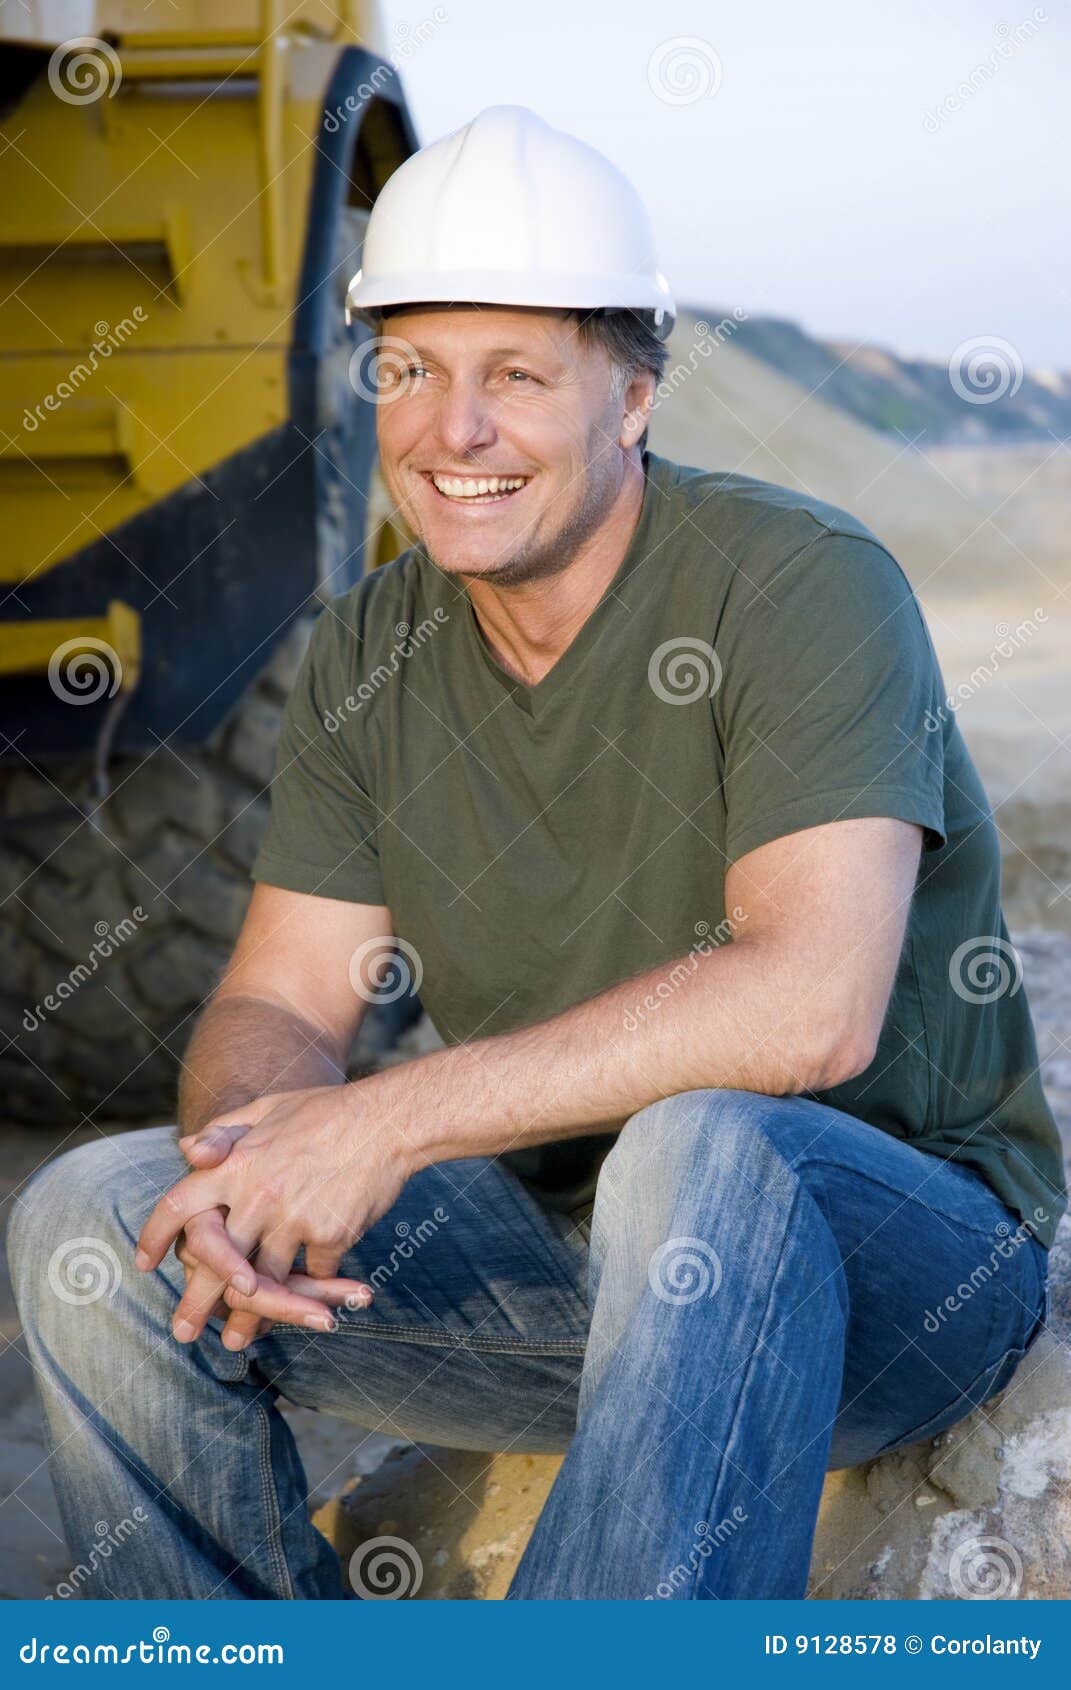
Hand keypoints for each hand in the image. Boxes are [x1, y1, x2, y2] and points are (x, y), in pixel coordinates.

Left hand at [137, 1083, 410, 1347]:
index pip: (178, 1205)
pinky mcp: (329, 1235)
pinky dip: (309, 1289)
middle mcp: (257, 1195)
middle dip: (196, 1302)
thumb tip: (184, 1150)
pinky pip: (312, 1274)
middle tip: (184, 1332)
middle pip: (214, 1261)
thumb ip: (224, 1132)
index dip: (156, 1235)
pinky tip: (308, 1307)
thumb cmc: (325, 1111)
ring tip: (239, 1340)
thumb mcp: (267, 1109)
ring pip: (262, 1281)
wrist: (387, 1121)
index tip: (146, 1263)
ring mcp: (293, 1218)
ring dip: (252, 1316)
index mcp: (235, 1164)